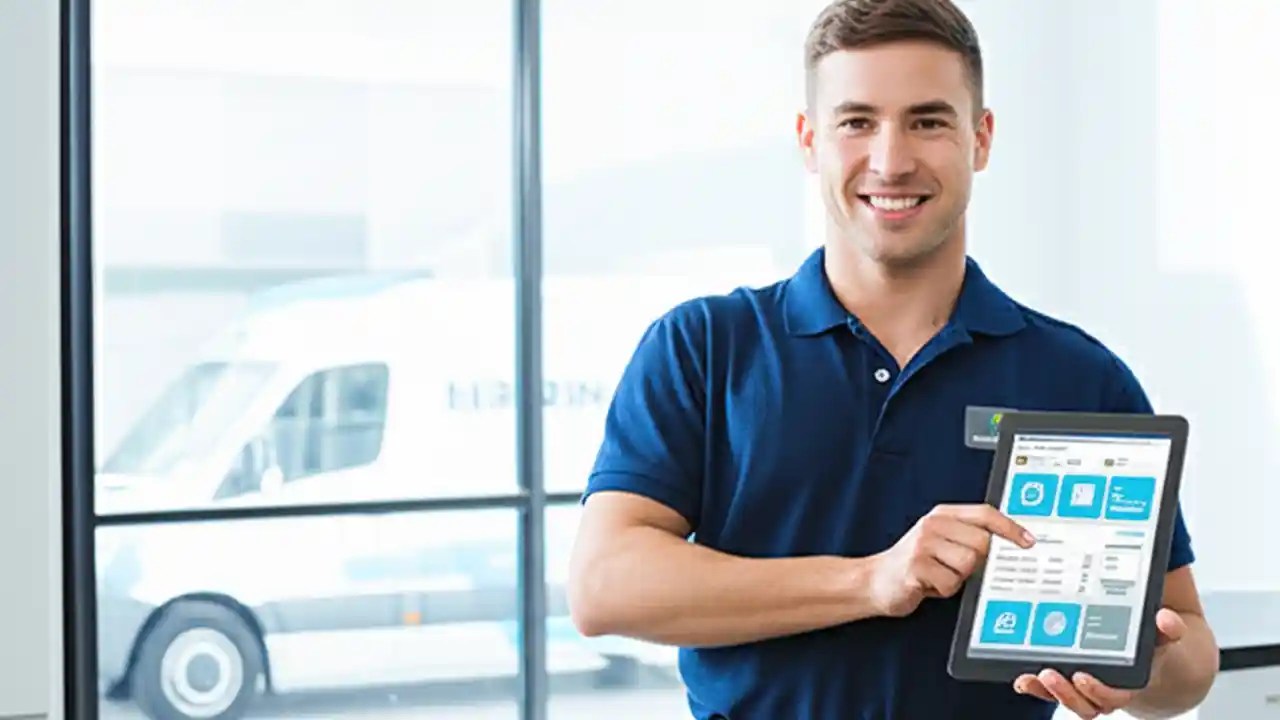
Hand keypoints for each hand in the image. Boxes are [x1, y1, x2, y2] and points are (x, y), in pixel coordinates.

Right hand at [870, 504, 1035, 616]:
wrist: (874, 581)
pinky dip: (944, 591)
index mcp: (942, 515)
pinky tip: (929, 585)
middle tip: (956, 568)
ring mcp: (922, 544)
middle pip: (982, 543)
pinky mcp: (915, 566)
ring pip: (968, 564)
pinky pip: (950, 583)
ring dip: (959, 578)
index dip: (1010, 528)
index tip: (1028, 542)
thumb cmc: (914, 564)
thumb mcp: (940, 542)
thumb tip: (1006, 547)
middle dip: (977, 563)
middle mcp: (933, 525)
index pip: (984, 514)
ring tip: (940, 575)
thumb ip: (967, 537)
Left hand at [1013, 608, 1187, 717]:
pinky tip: (1021, 676)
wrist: (1153, 660)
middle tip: (1048, 674)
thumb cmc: (1155, 650)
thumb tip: (1167, 618)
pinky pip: (1049, 689)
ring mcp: (1083, 689)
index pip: (1112, 697)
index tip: (1082, 677)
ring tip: (1028, 676)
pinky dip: (1034, 685)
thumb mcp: (1166, 639)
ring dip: (1045, 690)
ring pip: (1063, 698)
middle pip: (1083, 704)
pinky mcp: (1067, 681)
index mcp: (1129, 686)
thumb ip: (1170, 630)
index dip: (1096, 691)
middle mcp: (1104, 693)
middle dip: (1064, 693)